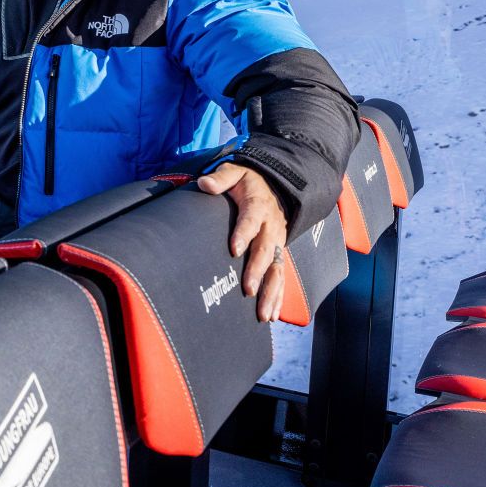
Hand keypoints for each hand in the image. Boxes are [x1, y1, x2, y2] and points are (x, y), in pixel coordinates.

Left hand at [195, 162, 287, 322]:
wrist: (276, 184)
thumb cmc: (248, 180)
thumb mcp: (235, 171)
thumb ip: (220, 178)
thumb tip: (205, 183)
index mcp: (257, 207)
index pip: (249, 221)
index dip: (243, 234)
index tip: (234, 249)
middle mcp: (270, 227)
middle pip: (264, 251)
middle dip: (257, 271)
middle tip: (247, 289)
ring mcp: (276, 243)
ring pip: (276, 270)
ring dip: (270, 292)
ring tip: (262, 314)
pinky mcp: (278, 253)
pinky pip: (280, 277)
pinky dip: (277, 297)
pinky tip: (270, 315)